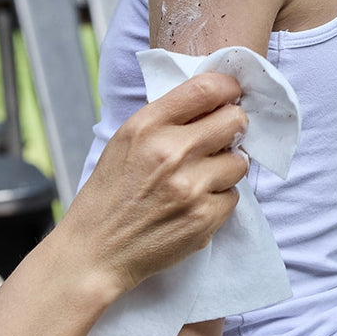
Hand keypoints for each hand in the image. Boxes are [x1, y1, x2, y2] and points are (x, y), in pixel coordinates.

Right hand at [64, 72, 249, 298]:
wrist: (97, 248)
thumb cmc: (109, 193)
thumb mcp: (124, 141)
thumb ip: (164, 120)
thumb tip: (212, 104)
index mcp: (146, 125)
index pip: (205, 89)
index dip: (227, 87)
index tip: (231, 93)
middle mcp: (170, 151)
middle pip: (234, 120)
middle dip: (233, 127)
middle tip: (222, 137)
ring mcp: (190, 186)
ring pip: (239, 161)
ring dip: (226, 167)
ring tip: (199, 177)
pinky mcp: (205, 217)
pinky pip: (234, 196)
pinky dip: (219, 199)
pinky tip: (193, 203)